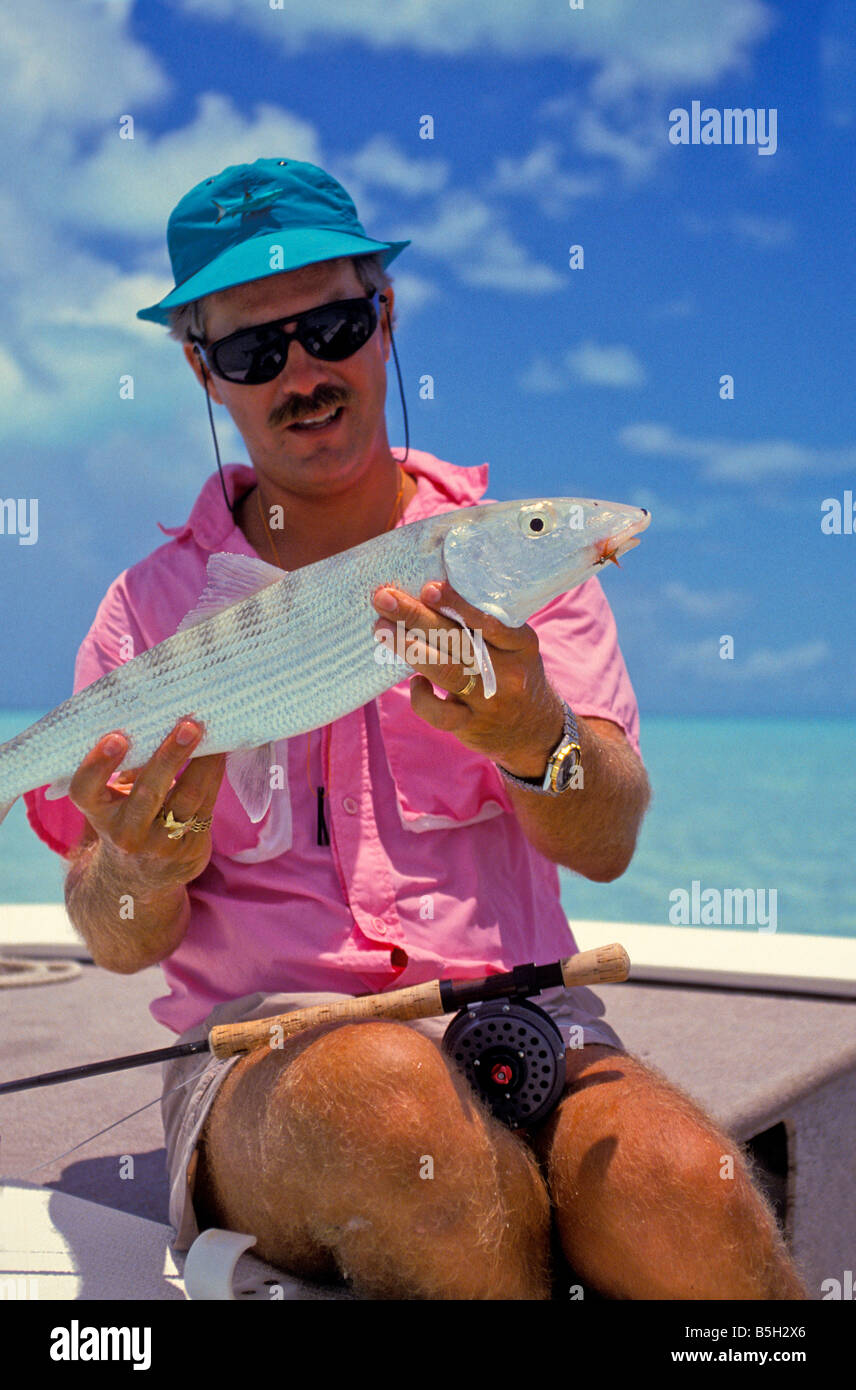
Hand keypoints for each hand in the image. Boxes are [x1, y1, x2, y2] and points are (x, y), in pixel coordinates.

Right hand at [67, 718, 226, 890]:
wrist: (139, 877)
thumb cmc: (126, 819)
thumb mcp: (114, 801)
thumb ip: (128, 770)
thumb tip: (159, 723)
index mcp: (99, 814)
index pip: (86, 790)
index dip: (98, 765)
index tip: (116, 737)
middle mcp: (126, 832)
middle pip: (147, 794)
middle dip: (169, 757)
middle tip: (188, 725)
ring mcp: (160, 843)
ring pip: (187, 798)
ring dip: (203, 763)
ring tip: (212, 734)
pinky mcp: (190, 846)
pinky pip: (206, 804)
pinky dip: (214, 774)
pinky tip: (221, 752)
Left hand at [372, 581, 564, 777]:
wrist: (535, 731)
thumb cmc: (512, 675)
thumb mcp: (513, 649)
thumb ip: (482, 628)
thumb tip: (427, 596)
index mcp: (520, 645)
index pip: (489, 623)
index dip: (458, 605)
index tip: (429, 588)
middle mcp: (507, 672)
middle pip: (458, 641)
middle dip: (418, 617)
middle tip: (385, 599)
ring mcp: (490, 701)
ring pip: (446, 672)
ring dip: (410, 648)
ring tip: (382, 629)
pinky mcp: (472, 725)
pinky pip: (441, 714)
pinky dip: (422, 698)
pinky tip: (415, 683)